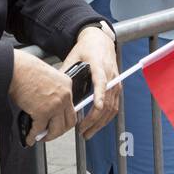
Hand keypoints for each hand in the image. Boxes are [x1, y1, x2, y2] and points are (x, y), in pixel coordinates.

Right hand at [8, 51, 77, 145]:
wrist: (16, 69)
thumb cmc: (27, 69)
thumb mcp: (48, 76)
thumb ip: (53, 90)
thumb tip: (48, 104)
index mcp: (67, 85)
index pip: (72, 106)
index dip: (64, 118)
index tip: (59, 122)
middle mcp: (64, 95)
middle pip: (69, 121)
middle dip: (60, 130)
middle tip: (52, 133)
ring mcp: (55, 105)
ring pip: (57, 129)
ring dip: (49, 136)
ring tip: (41, 137)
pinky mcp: (42, 112)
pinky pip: (39, 130)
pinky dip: (33, 136)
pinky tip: (30, 138)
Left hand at [61, 23, 120, 138]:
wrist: (100, 40)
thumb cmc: (87, 48)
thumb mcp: (73, 56)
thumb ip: (66, 72)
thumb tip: (55, 89)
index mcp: (100, 67)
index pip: (101, 84)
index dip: (99, 97)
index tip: (96, 109)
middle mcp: (111, 77)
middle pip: (107, 102)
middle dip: (95, 119)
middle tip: (82, 131)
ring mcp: (116, 83)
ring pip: (112, 108)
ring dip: (100, 123)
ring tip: (88, 133)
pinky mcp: (117, 87)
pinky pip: (114, 107)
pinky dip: (106, 118)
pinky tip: (96, 125)